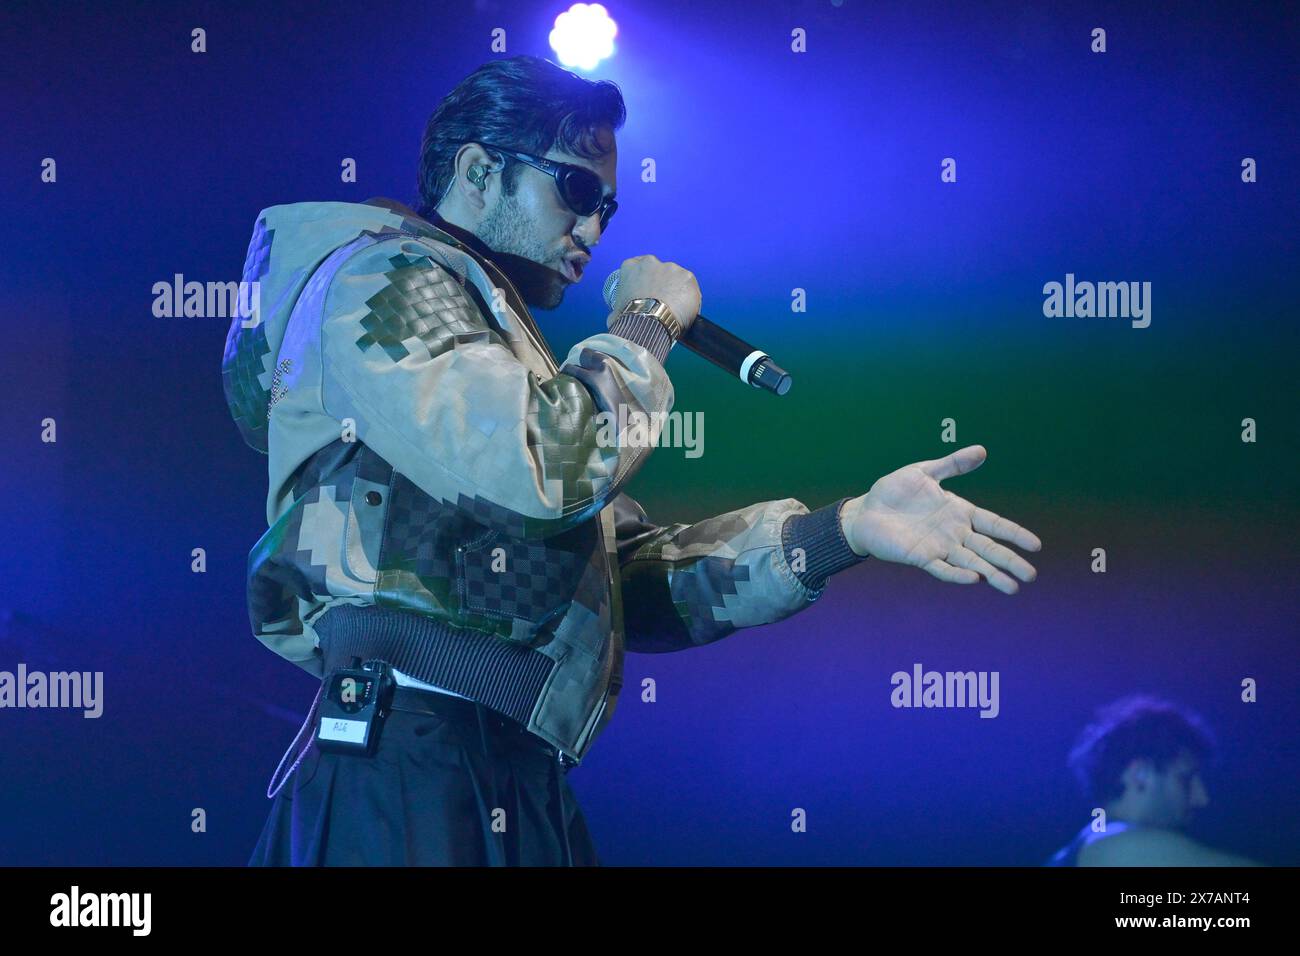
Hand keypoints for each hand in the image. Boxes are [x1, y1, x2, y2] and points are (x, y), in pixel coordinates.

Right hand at [607, 254, 701, 334]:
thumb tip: (617, 317)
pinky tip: (685, 310)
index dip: (643, 282)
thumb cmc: (628, 318)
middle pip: (658, 272)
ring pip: (675, 278)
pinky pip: (690, 288)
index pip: (636, 268)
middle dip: (660, 284)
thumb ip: (618, 308)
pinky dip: (689, 298)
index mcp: (630, 266)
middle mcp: (651, 262)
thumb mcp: (615, 311)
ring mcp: (671, 268)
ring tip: (674, 309)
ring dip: (675, 290)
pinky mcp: (687, 277)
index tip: (646, 293)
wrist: (647, 323)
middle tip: (660, 302)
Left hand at [839, 445, 1040, 593]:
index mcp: (959, 512)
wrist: (865, 509)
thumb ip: (953, 464)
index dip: (1014, 534)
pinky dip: (957, 574)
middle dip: (1010, 561)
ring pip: (971, 563)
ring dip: (991, 574)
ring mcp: (938, 547)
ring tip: (1012, 588)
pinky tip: (973, 579)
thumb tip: (982, 450)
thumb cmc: (894, 491)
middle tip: (1032, 575)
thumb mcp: (925, 471)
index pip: (994, 524)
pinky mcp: (920, 557)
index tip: (1036, 545)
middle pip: (988, 548)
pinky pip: (942, 568)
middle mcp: (954, 533)